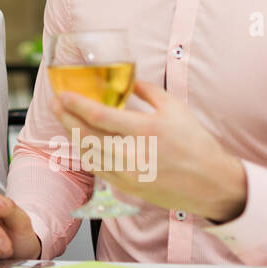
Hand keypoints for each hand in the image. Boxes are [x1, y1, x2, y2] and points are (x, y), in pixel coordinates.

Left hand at [50, 80, 247, 222]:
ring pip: (88, 153)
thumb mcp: (175, 108)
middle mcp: (133, 153)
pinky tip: (79, 141)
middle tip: (55, 104)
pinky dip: (84, 153)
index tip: (63, 94)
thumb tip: (125, 80)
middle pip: (87, 135)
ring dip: (71, 135)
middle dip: (66, 117)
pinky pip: (97, 168)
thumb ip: (147, 90)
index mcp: (146, 130)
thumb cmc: (196, 143)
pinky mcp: (127, 187)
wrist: (211, 184)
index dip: (76, 104)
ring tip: (63, 119)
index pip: (100, 116)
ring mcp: (127, 173)